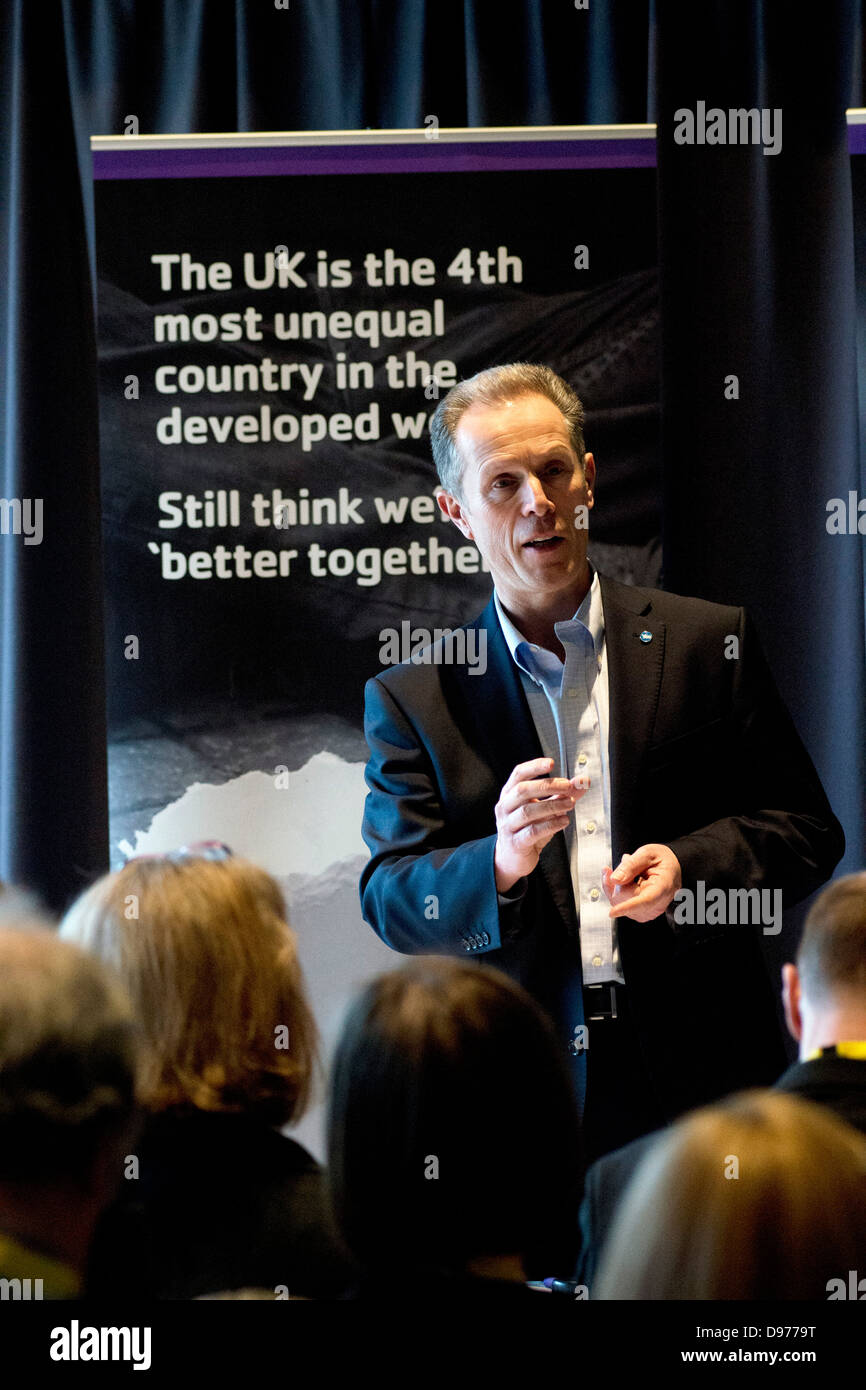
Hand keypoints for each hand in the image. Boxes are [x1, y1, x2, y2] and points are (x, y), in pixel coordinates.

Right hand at [494, 757, 588, 892]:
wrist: (512, 858)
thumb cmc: (527, 829)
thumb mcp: (545, 809)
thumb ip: (563, 794)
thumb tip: (582, 781)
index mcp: (509, 794)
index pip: (518, 774)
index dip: (534, 767)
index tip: (551, 763)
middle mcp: (505, 808)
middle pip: (522, 790)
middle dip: (547, 786)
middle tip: (568, 786)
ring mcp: (507, 826)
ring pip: (528, 811)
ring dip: (552, 805)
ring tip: (570, 803)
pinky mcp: (515, 843)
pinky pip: (532, 831)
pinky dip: (551, 824)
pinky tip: (564, 821)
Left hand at [602, 844, 681, 921]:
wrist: (671, 868)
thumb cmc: (663, 860)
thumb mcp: (647, 853)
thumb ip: (631, 865)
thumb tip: (614, 879)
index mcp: (664, 887)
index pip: (645, 900)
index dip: (627, 906)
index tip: (612, 912)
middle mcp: (658, 904)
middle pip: (626, 898)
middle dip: (619, 880)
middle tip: (626, 862)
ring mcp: (649, 911)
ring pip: (619, 902)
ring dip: (617, 885)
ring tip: (630, 871)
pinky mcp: (641, 913)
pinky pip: (620, 905)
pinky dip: (616, 891)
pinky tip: (625, 880)